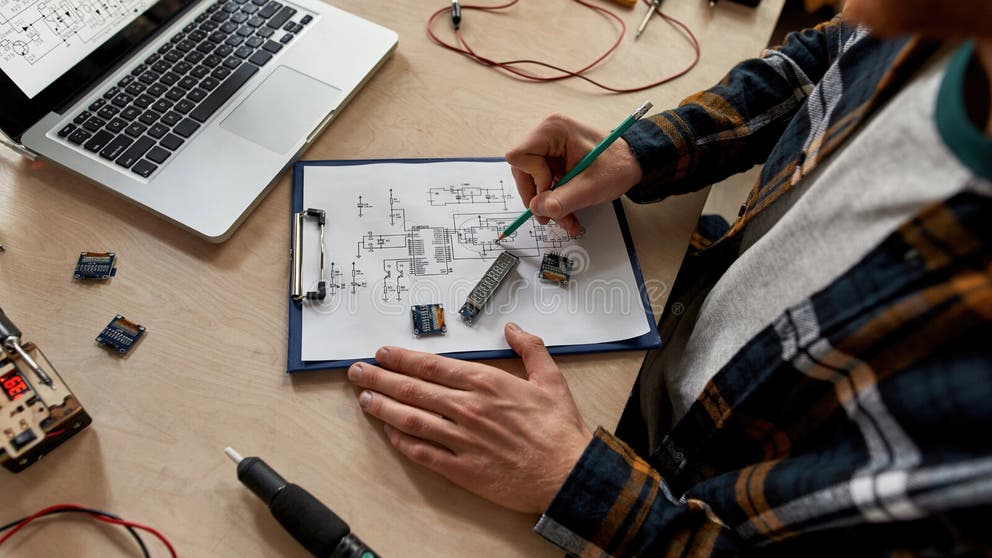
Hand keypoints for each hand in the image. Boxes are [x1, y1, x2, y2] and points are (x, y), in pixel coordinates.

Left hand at [347, 322, 592, 513]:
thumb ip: (530, 347)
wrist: (569, 475)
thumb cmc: (560, 429)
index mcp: (487, 383)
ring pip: (411, 419)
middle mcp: (468, 408)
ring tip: (363, 399)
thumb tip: (512, 328)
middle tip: (357, 371)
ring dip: (383, 407)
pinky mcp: (462, 468)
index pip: (432, 366)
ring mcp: (462, 439)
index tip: (383, 353)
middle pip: (413, 389)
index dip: (402, 358)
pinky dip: (402, 441)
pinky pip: (423, 452)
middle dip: (380, 378)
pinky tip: (390, 432)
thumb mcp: (551, 378)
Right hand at [505, 113, 641, 235]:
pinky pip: (543, 184)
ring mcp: (550, 148)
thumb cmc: (618, 165)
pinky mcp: (554, 161)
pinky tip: (568, 213)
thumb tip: (537, 209)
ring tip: (566, 219)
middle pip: (522, 171)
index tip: (552, 189)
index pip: (519, 156)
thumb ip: (561, 200)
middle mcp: (547, 135)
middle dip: (538, 198)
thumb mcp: (590, 187)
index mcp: (553, 130)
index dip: (532, 179)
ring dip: (547, 204)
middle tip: (552, 216)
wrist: (635, 162)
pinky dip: (554, 201)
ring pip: (532, 182)